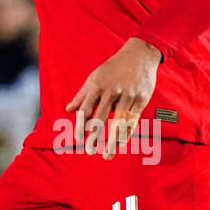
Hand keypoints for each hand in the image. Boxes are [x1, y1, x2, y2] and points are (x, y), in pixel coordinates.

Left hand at [65, 37, 162, 156]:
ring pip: (118, 121)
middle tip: (89, 151)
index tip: (78, 138)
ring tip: (106, 155)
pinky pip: (133, 119)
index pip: (86, 108)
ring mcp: (128, 95)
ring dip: (111, 140)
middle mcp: (112, 91)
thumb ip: (82, 94)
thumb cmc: (114, 68)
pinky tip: (120, 144)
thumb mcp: (95, 77)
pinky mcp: (141, 99)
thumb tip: (68, 109)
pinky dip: (126, 133)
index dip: (81, 124)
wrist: (140, 54)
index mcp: (98, 85)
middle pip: (101, 117)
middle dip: (94, 135)